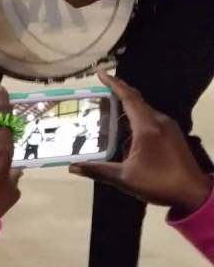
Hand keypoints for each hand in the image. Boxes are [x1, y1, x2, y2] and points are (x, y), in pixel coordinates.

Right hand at [71, 71, 211, 215]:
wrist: (194, 194)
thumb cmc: (159, 183)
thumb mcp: (125, 178)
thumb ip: (98, 170)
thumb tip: (72, 168)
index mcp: (147, 127)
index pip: (129, 98)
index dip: (114, 84)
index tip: (100, 72)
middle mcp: (159, 122)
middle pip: (137, 100)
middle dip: (118, 93)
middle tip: (100, 90)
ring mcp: (169, 128)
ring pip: (144, 110)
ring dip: (127, 108)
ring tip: (108, 110)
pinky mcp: (173, 136)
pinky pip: (151, 119)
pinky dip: (136, 118)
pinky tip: (126, 130)